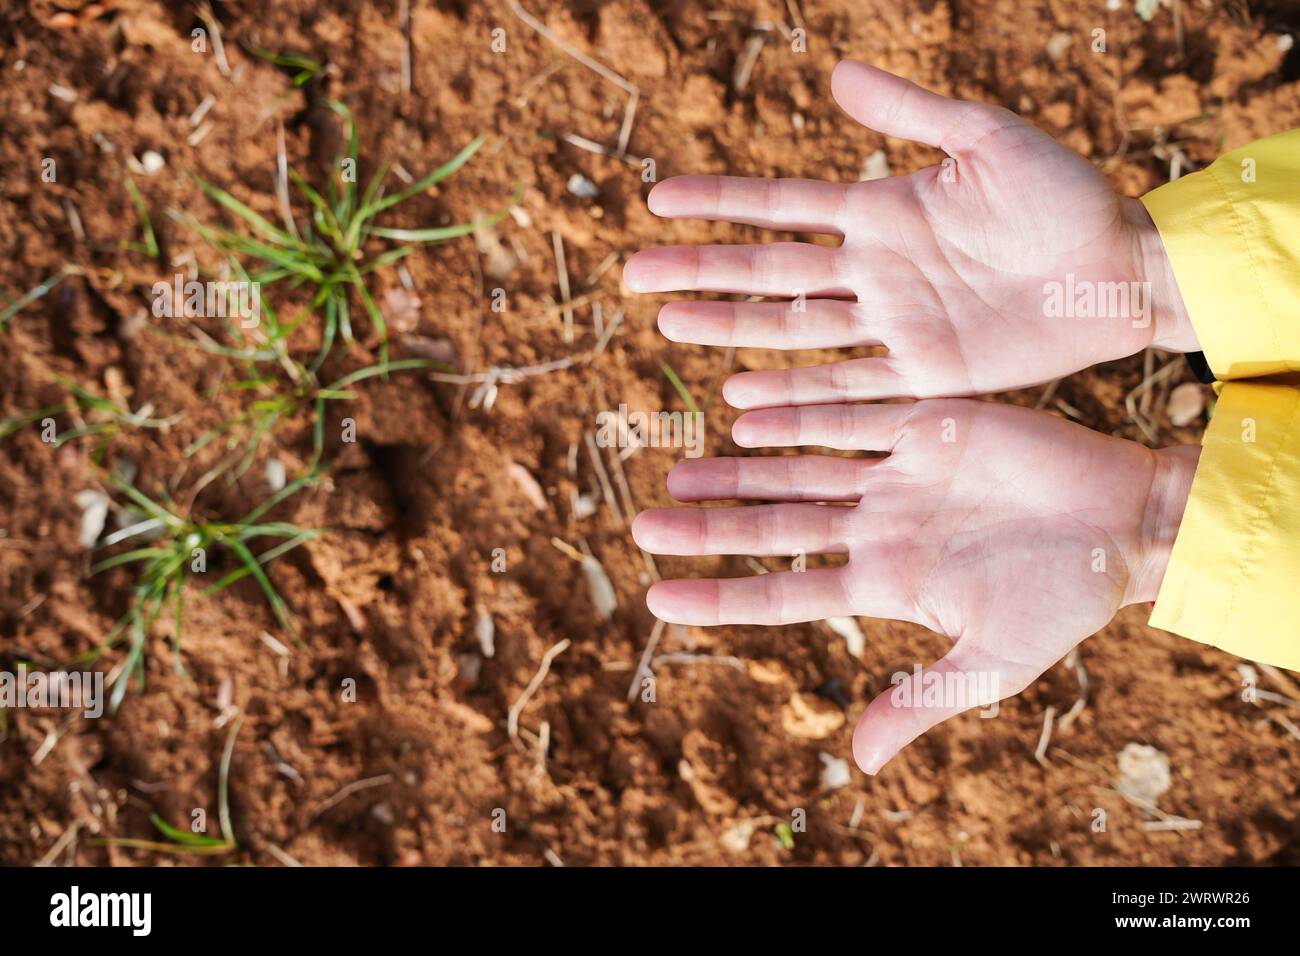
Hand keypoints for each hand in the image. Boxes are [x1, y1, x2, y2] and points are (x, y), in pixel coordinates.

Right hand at [624, 61, 1198, 407]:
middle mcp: (872, 270)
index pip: (780, 205)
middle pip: (766, 271)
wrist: (1120, 269)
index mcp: (881, 209)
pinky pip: (844, 385)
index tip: (657, 200)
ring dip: (729, 329)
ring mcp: (892, 324)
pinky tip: (741, 399)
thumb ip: (912, 112)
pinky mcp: (922, 372)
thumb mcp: (987, 139)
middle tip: (632, 274)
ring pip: (791, 329)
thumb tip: (832, 74)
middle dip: (699, 270)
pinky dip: (792, 396)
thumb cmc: (1063, 195)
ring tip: (669, 325)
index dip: (719, 202)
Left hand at [630, 399, 1197, 772]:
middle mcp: (877, 529)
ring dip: (738, 470)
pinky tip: (743, 413)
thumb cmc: (1063, 601)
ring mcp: (896, 476)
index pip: (781, 594)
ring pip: (796, 469)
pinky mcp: (926, 427)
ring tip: (677, 469)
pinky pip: (847, 419)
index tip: (655, 595)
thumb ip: (922, 703)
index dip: (718, 595)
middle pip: (773, 526)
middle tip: (643, 523)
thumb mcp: (992, 664)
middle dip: (709, 526)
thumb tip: (859, 763)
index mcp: (884, 583)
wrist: (1125, 525)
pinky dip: (797, 415)